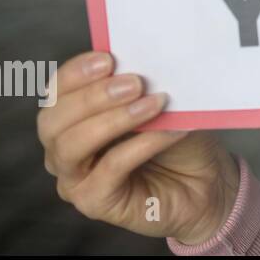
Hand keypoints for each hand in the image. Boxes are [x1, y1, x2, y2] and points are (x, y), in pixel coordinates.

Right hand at [37, 50, 239, 244]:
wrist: (205, 183)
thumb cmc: (177, 140)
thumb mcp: (160, 105)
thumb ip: (141, 86)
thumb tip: (140, 61)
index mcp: (71, 117)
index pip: (56, 91)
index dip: (76, 73)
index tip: (108, 58)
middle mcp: (62, 149)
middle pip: (54, 120)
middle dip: (92, 97)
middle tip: (134, 83)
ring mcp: (74, 179)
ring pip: (73, 146)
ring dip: (114, 120)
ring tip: (154, 104)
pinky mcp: (93, 202)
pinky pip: (110, 169)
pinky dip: (141, 145)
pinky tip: (169, 132)